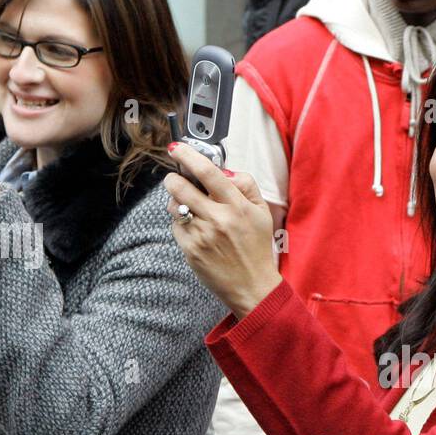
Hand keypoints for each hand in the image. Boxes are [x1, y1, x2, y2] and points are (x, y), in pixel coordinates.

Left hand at [163, 143, 281, 318]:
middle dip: (173, 178)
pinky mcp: (190, 250)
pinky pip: (176, 226)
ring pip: (174, 206)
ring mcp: (202, 235)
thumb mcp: (262, 213)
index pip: (207, 172)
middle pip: (180, 186)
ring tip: (190, 208)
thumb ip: (246, 186)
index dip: (187, 155)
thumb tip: (225, 172)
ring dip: (177, 202)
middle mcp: (218, 219)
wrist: (252, 286)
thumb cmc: (256, 248)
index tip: (177, 148)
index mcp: (236, 206)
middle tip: (176, 179)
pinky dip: (182, 223)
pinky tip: (195, 230)